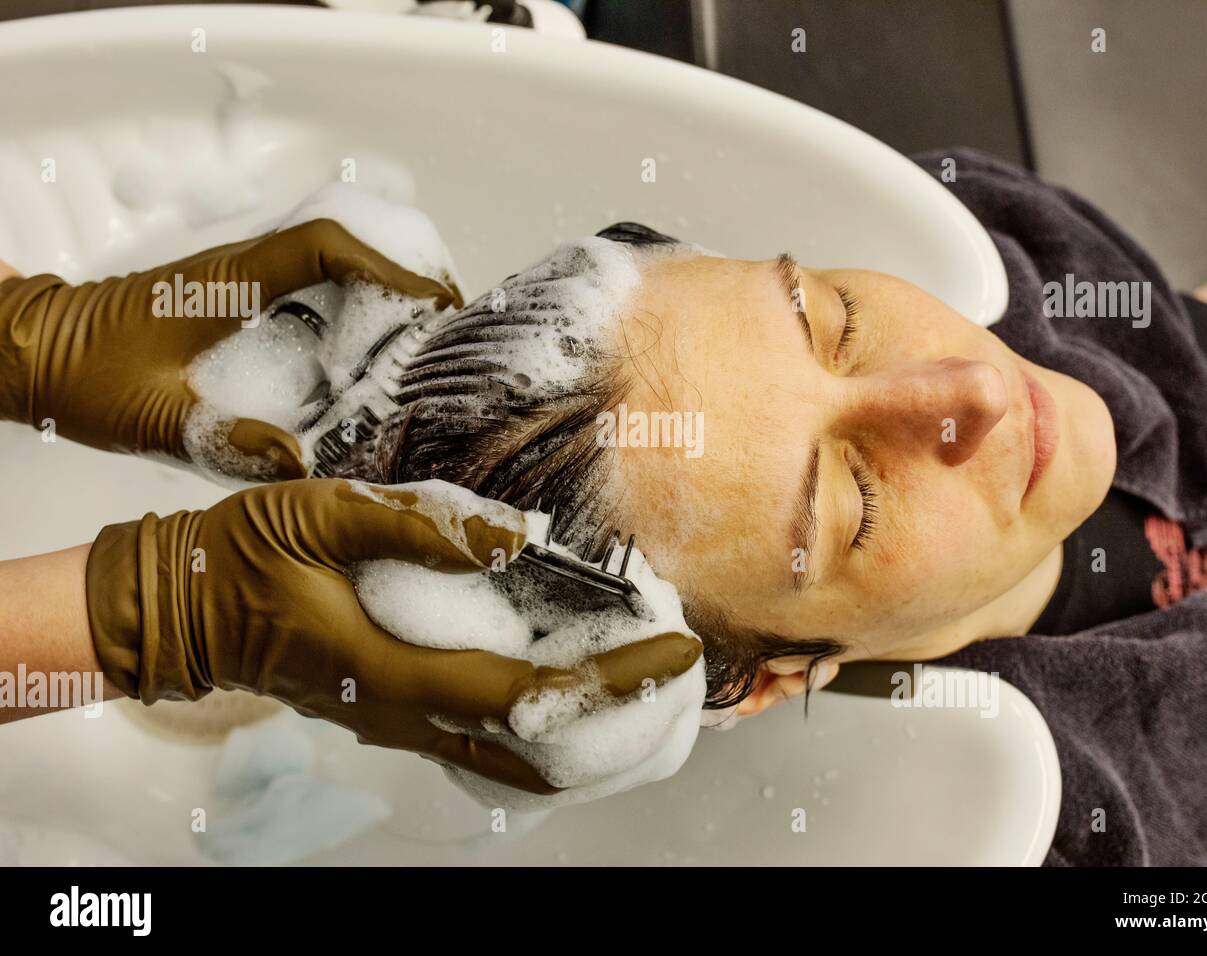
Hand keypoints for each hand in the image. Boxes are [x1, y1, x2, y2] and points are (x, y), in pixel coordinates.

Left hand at [0, 221, 458, 478]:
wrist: (37, 350)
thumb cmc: (87, 376)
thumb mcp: (155, 418)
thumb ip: (222, 440)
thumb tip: (298, 462)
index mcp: (232, 283)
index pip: (325, 246)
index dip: (388, 265)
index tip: (433, 302)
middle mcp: (246, 268)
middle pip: (345, 239)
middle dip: (406, 268)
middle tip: (450, 319)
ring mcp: (245, 277)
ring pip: (333, 255)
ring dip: (384, 281)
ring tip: (427, 331)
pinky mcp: (242, 294)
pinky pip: (314, 279)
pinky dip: (355, 297)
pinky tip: (372, 345)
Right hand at [84, 478, 702, 796]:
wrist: (178, 611)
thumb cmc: (240, 560)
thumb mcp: (318, 513)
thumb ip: (416, 521)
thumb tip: (516, 535)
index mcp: (389, 672)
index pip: (524, 695)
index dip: (607, 681)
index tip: (673, 651)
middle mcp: (403, 717)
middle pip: (532, 743)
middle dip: (616, 714)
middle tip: (676, 672)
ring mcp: (398, 726)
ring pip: (510, 756)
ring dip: (580, 728)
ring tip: (637, 681)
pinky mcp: (392, 716)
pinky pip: (482, 740)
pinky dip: (538, 725)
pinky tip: (567, 692)